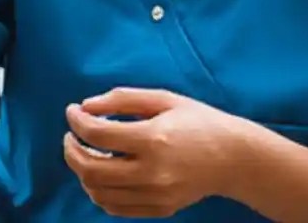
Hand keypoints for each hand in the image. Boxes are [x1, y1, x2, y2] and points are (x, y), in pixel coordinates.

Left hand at [63, 88, 247, 218]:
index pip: (97, 134)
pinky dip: (99, 191)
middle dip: (71, 150)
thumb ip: (122, 99)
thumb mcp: (163, 99)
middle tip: (72, 136)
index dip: (77, 121)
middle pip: (91, 169)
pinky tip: (102, 173)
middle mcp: (152, 171)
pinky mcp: (159, 209)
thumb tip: (86, 106)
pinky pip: (115, 207)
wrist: (235, 158)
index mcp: (153, 139)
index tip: (72, 111)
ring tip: (87, 153)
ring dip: (82, 172)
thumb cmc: (199, 122)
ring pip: (98, 192)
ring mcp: (155, 195)